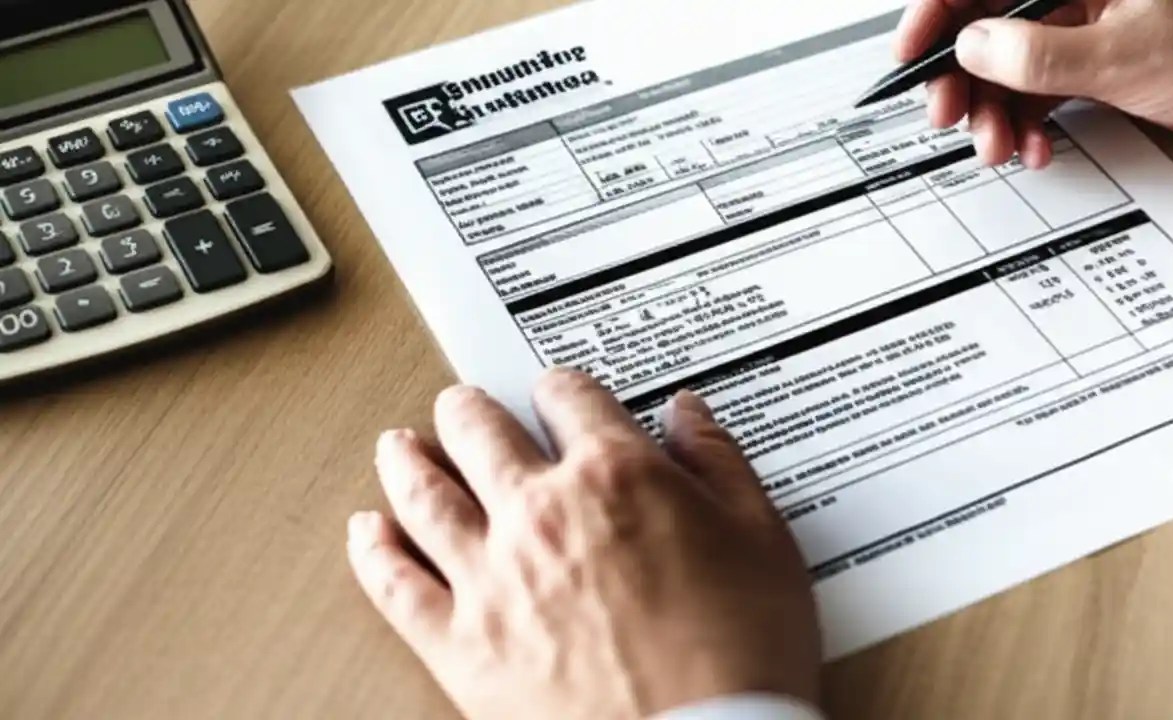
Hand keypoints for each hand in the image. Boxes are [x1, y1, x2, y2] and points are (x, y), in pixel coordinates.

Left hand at [345, 368, 820, 719]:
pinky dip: (374, 551)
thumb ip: (718, 462)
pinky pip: (395, 585)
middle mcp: (541, 513)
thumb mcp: (762, 539)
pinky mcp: (460, 645)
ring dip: (405, 460)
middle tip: (463, 406)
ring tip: (398, 446)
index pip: (570, 398)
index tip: (559, 396)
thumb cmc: (741, 655)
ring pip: (423, 494)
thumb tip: (687, 414)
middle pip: (479, 431)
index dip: (562, 389)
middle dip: (469, 410)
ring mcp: (491, 578)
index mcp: (614, 476)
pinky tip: (368, 532)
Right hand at [896, 0, 1172, 167]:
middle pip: (984, 27)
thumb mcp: (1130, 54)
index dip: (937, 14)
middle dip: (961, 78)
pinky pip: (1036, 95)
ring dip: (992, 113)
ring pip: (1005, 69)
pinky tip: (1036, 147)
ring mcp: (1081, 29)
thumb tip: (974, 47)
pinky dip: (1028, 126)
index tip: (912, 52)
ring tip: (998, 146)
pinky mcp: (1092, 66)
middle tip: (949, 115)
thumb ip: (1043, 54)